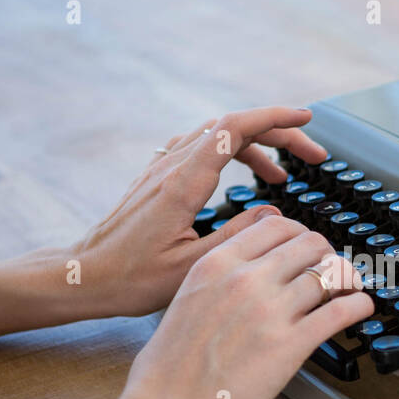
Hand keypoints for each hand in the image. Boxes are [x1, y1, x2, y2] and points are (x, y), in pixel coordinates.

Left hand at [66, 106, 329, 318]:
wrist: (86, 276)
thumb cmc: (131, 279)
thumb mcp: (192, 267)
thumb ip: (237, 237)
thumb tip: (273, 213)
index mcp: (182, 183)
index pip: (234, 129)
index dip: (274, 119)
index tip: (305, 121)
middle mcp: (171, 167)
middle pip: (232, 127)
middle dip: (277, 133)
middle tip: (312, 155)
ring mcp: (161, 168)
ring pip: (217, 136)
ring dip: (256, 145)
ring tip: (282, 174)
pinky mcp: (157, 178)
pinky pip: (201, 148)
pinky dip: (232, 154)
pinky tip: (244, 177)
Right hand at [119, 215, 373, 398]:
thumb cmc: (170, 366)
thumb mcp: (187, 298)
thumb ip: (220, 275)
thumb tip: (252, 267)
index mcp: (217, 263)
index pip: (276, 225)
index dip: (300, 236)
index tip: (306, 250)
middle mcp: (246, 278)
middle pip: (309, 243)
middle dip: (326, 254)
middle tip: (329, 272)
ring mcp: (271, 310)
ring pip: (330, 271)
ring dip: (346, 279)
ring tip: (347, 291)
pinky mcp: (292, 343)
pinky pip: (342, 310)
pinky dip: (360, 304)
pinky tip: (361, 308)